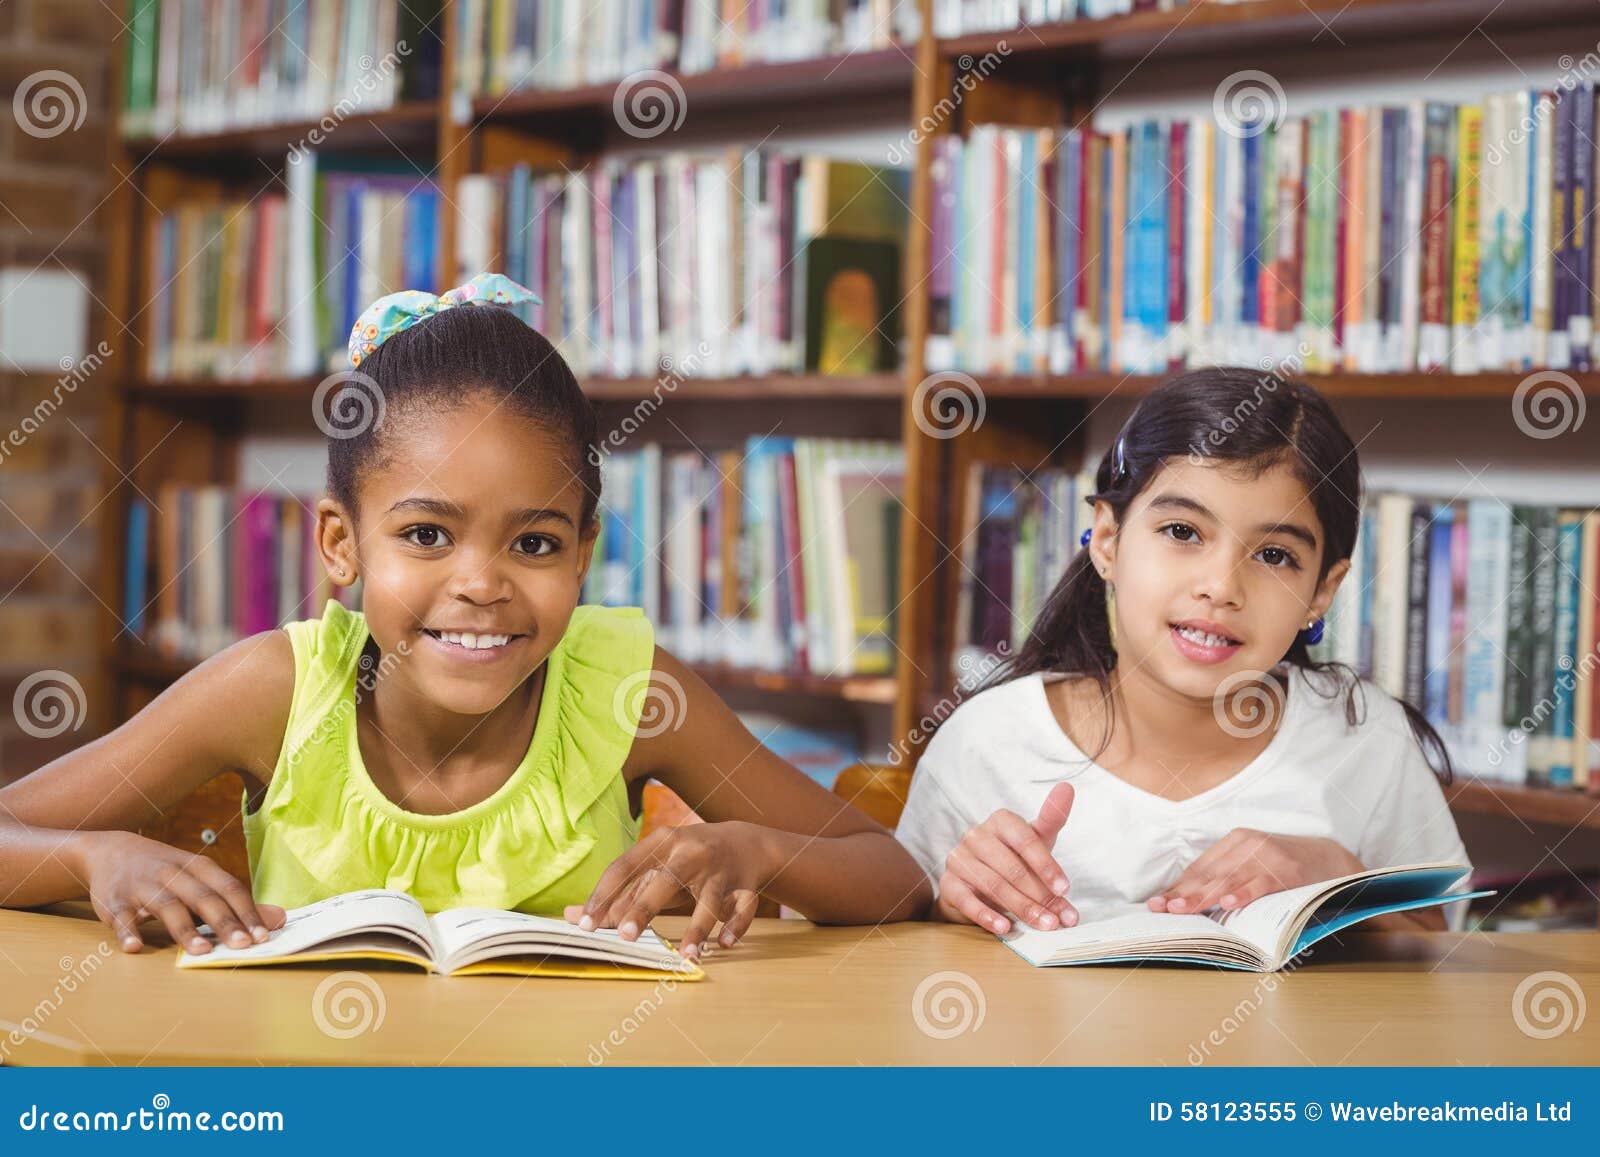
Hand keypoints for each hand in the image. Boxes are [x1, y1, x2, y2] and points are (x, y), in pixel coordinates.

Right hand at [75, 831, 285, 953]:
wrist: (111, 851)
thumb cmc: (167, 872)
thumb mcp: (202, 879)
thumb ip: (236, 902)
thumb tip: (279, 919)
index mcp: (200, 868)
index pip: (230, 889)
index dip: (247, 912)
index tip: (264, 936)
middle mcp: (174, 874)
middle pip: (204, 898)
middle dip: (224, 922)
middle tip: (242, 945)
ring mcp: (143, 886)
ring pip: (168, 907)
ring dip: (184, 929)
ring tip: (201, 952)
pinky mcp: (114, 900)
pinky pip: (122, 916)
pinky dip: (127, 931)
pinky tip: (135, 947)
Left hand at [565, 821, 771, 960]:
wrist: (744, 842)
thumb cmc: (686, 861)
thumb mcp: (653, 867)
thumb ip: (617, 893)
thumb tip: (570, 916)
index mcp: (661, 842)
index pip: (625, 866)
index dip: (604, 895)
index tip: (586, 925)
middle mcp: (691, 851)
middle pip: (666, 879)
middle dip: (646, 907)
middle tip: (627, 936)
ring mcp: (720, 869)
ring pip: (710, 899)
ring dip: (698, 927)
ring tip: (687, 955)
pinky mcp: (745, 886)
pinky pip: (743, 907)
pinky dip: (735, 926)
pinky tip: (724, 944)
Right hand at [935, 782, 1076, 933]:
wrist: (978, 882)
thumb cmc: (1014, 857)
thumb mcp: (1036, 839)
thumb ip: (1052, 818)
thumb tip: (1067, 787)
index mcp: (1000, 820)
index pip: (1025, 840)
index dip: (1046, 865)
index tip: (1064, 888)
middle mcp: (975, 835)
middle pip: (1010, 867)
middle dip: (1038, 895)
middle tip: (1058, 917)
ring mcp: (958, 858)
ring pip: (992, 885)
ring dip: (1020, 908)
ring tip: (1042, 925)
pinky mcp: (948, 883)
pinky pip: (966, 900)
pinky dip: (987, 915)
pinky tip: (1005, 928)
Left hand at [1148, 829, 1362, 913]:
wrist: (1333, 860)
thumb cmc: (1287, 867)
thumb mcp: (1253, 864)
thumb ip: (1226, 876)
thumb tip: (1189, 899)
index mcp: (1235, 841)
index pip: (1199, 867)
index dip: (1178, 886)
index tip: (1157, 903)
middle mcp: (1247, 844)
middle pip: (1208, 873)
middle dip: (1183, 893)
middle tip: (1162, 909)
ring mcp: (1267, 855)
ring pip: (1228, 879)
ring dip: (1203, 896)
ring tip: (1183, 909)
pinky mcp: (1287, 869)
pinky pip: (1260, 884)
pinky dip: (1244, 894)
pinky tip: (1228, 904)